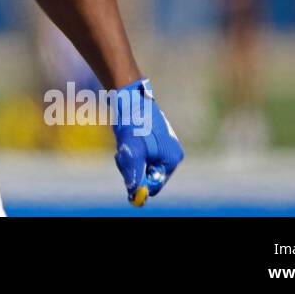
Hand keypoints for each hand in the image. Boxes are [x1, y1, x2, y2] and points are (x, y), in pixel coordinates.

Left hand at [111, 78, 183, 206]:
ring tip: (125, 143)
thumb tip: (135, 196)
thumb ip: (135, 175)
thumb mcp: (132, 153)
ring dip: (130, 158)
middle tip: (122, 155)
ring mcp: (164, 145)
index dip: (138, 181)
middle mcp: (172, 154)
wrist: (130, 97)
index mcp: (172, 160)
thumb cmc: (134, 125)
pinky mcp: (155, 138)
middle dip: (134, 167)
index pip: (155, 184)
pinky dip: (131, 149)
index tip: (126, 170)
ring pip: (143, 163)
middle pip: (149, 174)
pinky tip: (127, 136)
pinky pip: (141, 153)